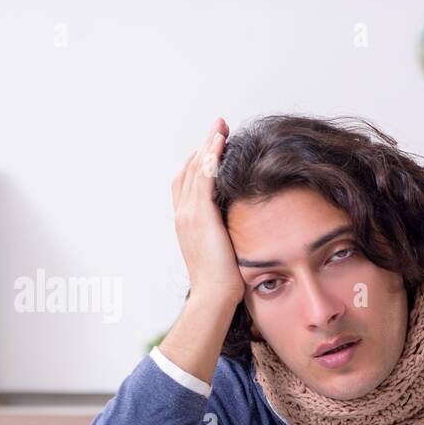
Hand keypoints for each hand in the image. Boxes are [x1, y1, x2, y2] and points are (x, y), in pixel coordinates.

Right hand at [171, 117, 243, 308]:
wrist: (214, 297)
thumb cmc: (223, 282)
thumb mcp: (223, 252)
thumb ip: (226, 235)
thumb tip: (240, 230)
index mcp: (186, 223)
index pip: (187, 184)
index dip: (198, 162)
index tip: (213, 147)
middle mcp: (182, 214)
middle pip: (189, 170)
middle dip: (203, 146)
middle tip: (218, 127)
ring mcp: (188, 214)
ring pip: (195, 168)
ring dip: (208, 144)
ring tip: (220, 127)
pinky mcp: (200, 215)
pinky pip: (203, 177)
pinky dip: (210, 156)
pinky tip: (220, 142)